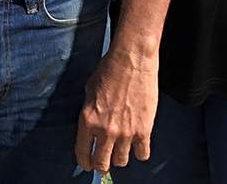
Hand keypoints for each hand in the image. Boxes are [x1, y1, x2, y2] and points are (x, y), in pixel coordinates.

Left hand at [75, 48, 158, 171]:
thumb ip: (89, 112)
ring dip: (120, 157)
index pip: (82, 153)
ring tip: (120, 149)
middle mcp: (105, 130)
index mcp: (88, 120)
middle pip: (102, 163)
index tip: (87, 164)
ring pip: (122, 161)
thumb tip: (91, 126)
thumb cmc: (108, 70)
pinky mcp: (144, 130)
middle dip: (101, 165)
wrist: (132, 60)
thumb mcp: (89, 90)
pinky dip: (140, 152)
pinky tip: (137, 144)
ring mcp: (125, 132)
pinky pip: (142, 154)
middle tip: (103, 162)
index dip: (84, 162)